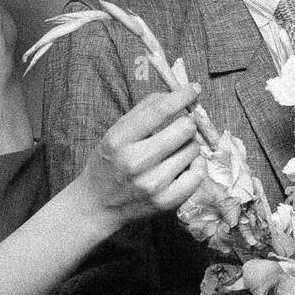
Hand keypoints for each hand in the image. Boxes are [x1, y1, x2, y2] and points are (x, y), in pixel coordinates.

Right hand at [71, 83, 206, 233]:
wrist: (96, 206)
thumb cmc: (108, 164)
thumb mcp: (115, 133)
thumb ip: (142, 111)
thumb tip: (173, 93)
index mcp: (119, 140)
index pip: (159, 111)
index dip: (182, 96)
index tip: (194, 88)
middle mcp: (135, 162)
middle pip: (184, 129)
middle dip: (187, 123)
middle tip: (181, 128)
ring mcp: (152, 184)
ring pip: (193, 150)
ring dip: (189, 145)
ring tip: (175, 151)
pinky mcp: (166, 201)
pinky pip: (197, 174)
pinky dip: (196, 165)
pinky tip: (186, 164)